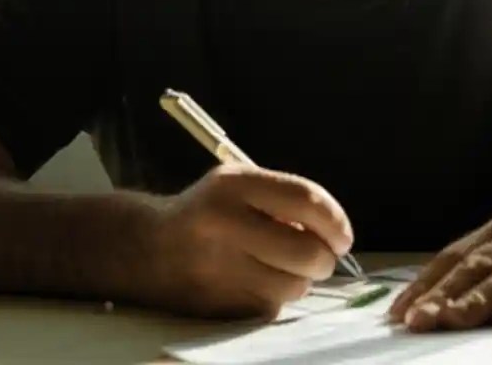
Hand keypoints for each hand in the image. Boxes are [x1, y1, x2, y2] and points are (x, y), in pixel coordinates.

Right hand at [142, 163, 353, 319]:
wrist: (148, 248)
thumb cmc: (210, 212)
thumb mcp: (240, 184)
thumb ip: (285, 199)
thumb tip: (334, 233)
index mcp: (233, 185)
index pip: (307, 200)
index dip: (336, 222)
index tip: (343, 238)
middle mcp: (223, 224)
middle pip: (306, 252)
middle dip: (325, 259)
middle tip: (321, 258)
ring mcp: (218, 268)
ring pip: (293, 286)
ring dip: (299, 280)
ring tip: (279, 268)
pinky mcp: (216, 304)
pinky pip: (271, 307)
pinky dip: (273, 297)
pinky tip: (254, 282)